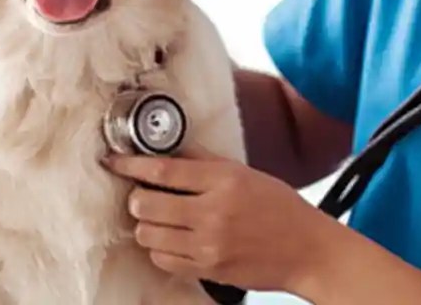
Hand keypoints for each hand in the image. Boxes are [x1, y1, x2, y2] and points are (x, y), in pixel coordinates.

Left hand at [103, 150, 341, 295]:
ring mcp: (208, 245)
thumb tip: (172, 151)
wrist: (306, 249)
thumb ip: (207, 163)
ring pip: (148, 235)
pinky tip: (172, 240)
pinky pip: (162, 260)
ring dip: (146, 226)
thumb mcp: (247, 173)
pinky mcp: (208, 269)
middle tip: (144, 196)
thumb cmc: (281, 208)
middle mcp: (213, 213)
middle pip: (146, 204)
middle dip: (138, 198)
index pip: (163, 171)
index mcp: (224, 181)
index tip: (113, 162)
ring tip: (159, 220)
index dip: (130, 165)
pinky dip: (160, 249)